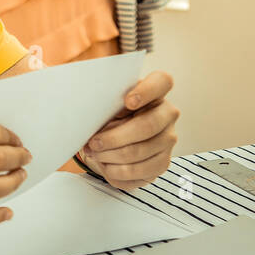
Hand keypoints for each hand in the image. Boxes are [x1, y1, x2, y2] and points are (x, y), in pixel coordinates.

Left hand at [79, 71, 179, 189]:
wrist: (114, 139)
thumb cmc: (110, 115)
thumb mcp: (106, 105)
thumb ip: (103, 103)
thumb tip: (86, 113)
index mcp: (156, 92)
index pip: (162, 82)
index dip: (148, 91)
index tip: (128, 101)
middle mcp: (168, 114)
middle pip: (148, 125)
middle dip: (115, 137)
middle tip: (93, 142)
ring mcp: (168, 140)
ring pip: (140, 152)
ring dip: (111, 156)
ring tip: (93, 153)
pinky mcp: (162, 163)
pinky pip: (140, 172)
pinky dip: (116, 171)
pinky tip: (104, 164)